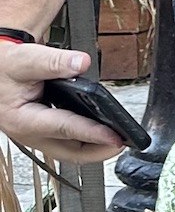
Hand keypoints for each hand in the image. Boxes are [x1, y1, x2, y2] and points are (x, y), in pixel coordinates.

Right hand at [0, 42, 125, 163]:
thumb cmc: (5, 68)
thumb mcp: (25, 60)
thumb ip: (54, 62)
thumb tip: (81, 63)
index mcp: (24, 119)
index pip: (65, 128)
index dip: (92, 133)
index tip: (116, 136)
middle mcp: (29, 134)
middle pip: (70, 152)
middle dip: (99, 152)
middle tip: (125, 143)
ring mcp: (35, 136)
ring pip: (69, 152)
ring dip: (94, 150)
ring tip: (119, 141)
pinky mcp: (41, 134)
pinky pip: (66, 145)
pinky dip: (85, 142)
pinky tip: (102, 134)